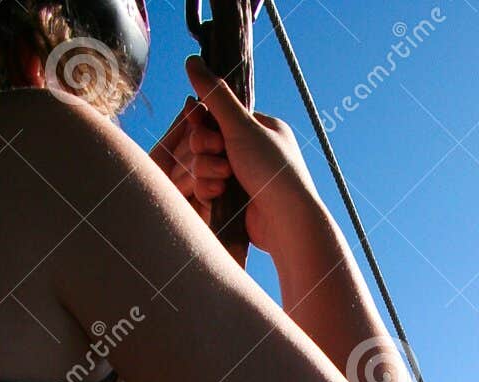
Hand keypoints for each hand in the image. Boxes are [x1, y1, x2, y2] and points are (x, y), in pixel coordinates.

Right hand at [153, 56, 323, 258]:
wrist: (287, 223)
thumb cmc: (272, 171)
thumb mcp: (241, 127)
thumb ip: (215, 95)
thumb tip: (192, 61)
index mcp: (264, 128)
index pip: (222, 115)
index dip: (205, 120)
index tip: (198, 121)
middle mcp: (256, 151)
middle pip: (209, 141)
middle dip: (205, 148)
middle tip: (217, 152)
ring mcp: (246, 178)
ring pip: (205, 166)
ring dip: (206, 171)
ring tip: (224, 180)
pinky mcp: (237, 203)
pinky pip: (209, 189)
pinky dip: (210, 191)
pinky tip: (220, 196)